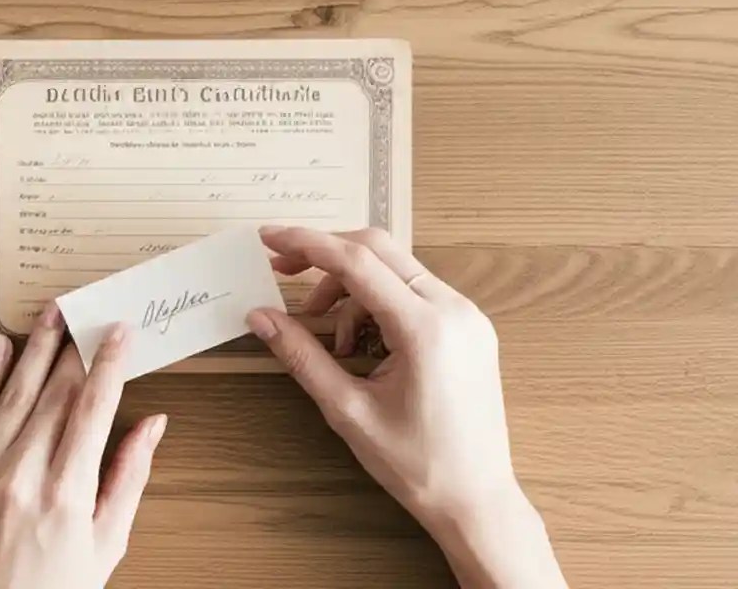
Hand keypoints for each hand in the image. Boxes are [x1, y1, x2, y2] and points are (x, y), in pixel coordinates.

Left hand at [0, 306, 166, 588]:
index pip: (94, 406)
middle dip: (75, 346)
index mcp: (66, 494)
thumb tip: (152, 425)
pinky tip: (1, 349)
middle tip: (87, 311)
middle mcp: (21, 477)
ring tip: (51, 313)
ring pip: (13, 394)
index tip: (119, 333)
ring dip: (35, 348)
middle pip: (55, 392)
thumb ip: (130, 477)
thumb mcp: (107, 544)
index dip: (109, 362)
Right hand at [246, 226, 565, 588]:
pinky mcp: (470, 327)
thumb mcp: (348, 410)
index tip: (268, 237)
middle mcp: (454, 310)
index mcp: (425, 329)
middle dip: (325, 257)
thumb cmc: (417, 466)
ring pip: (395, 270)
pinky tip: (362, 344)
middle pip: (378, 249)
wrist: (476, 499)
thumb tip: (260, 317)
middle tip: (282, 273)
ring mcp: (467, 316)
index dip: (307, 244)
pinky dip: (378, 303)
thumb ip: (301, 355)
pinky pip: (415, 292)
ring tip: (331, 341)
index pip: (357, 261)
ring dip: (351, 289)